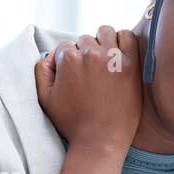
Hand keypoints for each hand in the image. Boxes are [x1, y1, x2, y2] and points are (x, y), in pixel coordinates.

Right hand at [35, 25, 141, 153]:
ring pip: (105, 32)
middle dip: (84, 53)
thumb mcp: (45, 98)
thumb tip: (51, 55)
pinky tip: (118, 56)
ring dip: (102, 43)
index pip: (65, 47)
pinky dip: (122, 41)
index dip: (67, 61)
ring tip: (102, 61)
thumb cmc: (72, 122)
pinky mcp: (132, 64)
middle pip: (84, 39)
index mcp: (68, 60)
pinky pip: (128, 36)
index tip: (74, 76)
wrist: (100, 141)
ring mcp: (113, 58)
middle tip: (88, 74)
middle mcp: (91, 54)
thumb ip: (42, 71)